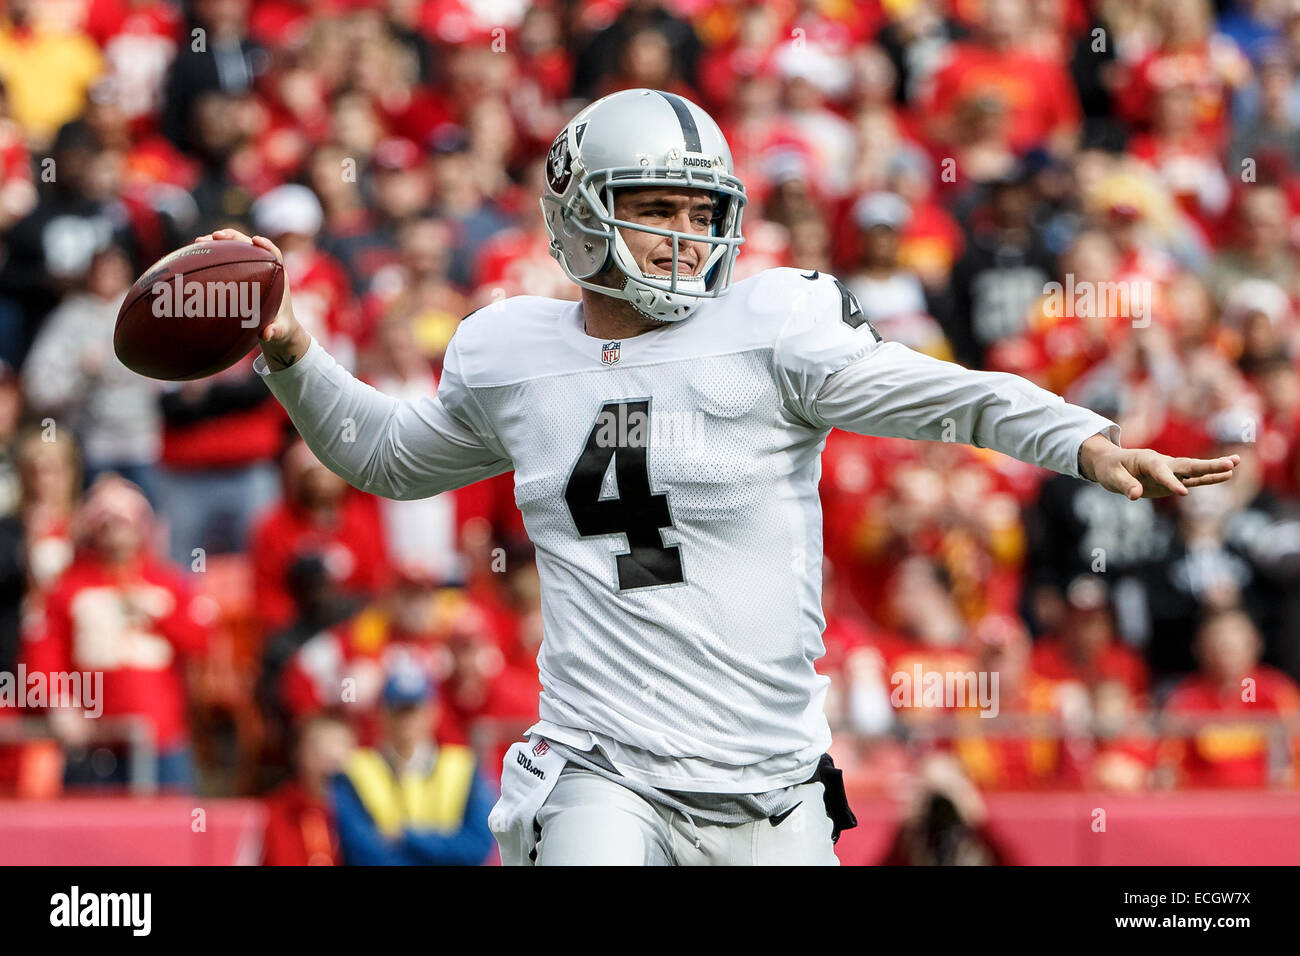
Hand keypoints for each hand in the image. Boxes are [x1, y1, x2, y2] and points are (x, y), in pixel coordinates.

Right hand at [193, 228, 309, 370]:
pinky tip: (193, 255)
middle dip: (233, 237)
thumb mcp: (279, 331)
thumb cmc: (279, 327)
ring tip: (198, 242)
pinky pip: (224, 260)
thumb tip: (265, 334)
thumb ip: (274, 332)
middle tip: (216, 236)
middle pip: (249, 245)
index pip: (274, 254)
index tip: (256, 240)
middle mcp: (263, 268)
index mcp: (277, 277)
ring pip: (234, 249)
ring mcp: (250, 268)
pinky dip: (211, 256)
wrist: (275, 327)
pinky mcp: (238, 273)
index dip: (266, 245)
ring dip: (218, 243)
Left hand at [1078, 433, 1239, 499]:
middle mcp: (1163, 463)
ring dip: (1214, 468)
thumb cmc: (1110, 468)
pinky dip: (1208, 478)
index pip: (1161, 472)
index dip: (1171, 482)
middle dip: (1208, 465)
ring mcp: (1170, 471)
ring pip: (1194, 470)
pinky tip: (1226, 476)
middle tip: (1231, 463)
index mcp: (1147, 460)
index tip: (1182, 493)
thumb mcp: (1111, 476)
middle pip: (1188, 465)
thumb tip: (1135, 495)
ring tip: (1236, 464)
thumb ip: (1124, 485)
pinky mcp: (1173, 480)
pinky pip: (1193, 479)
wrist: (1112, 462)